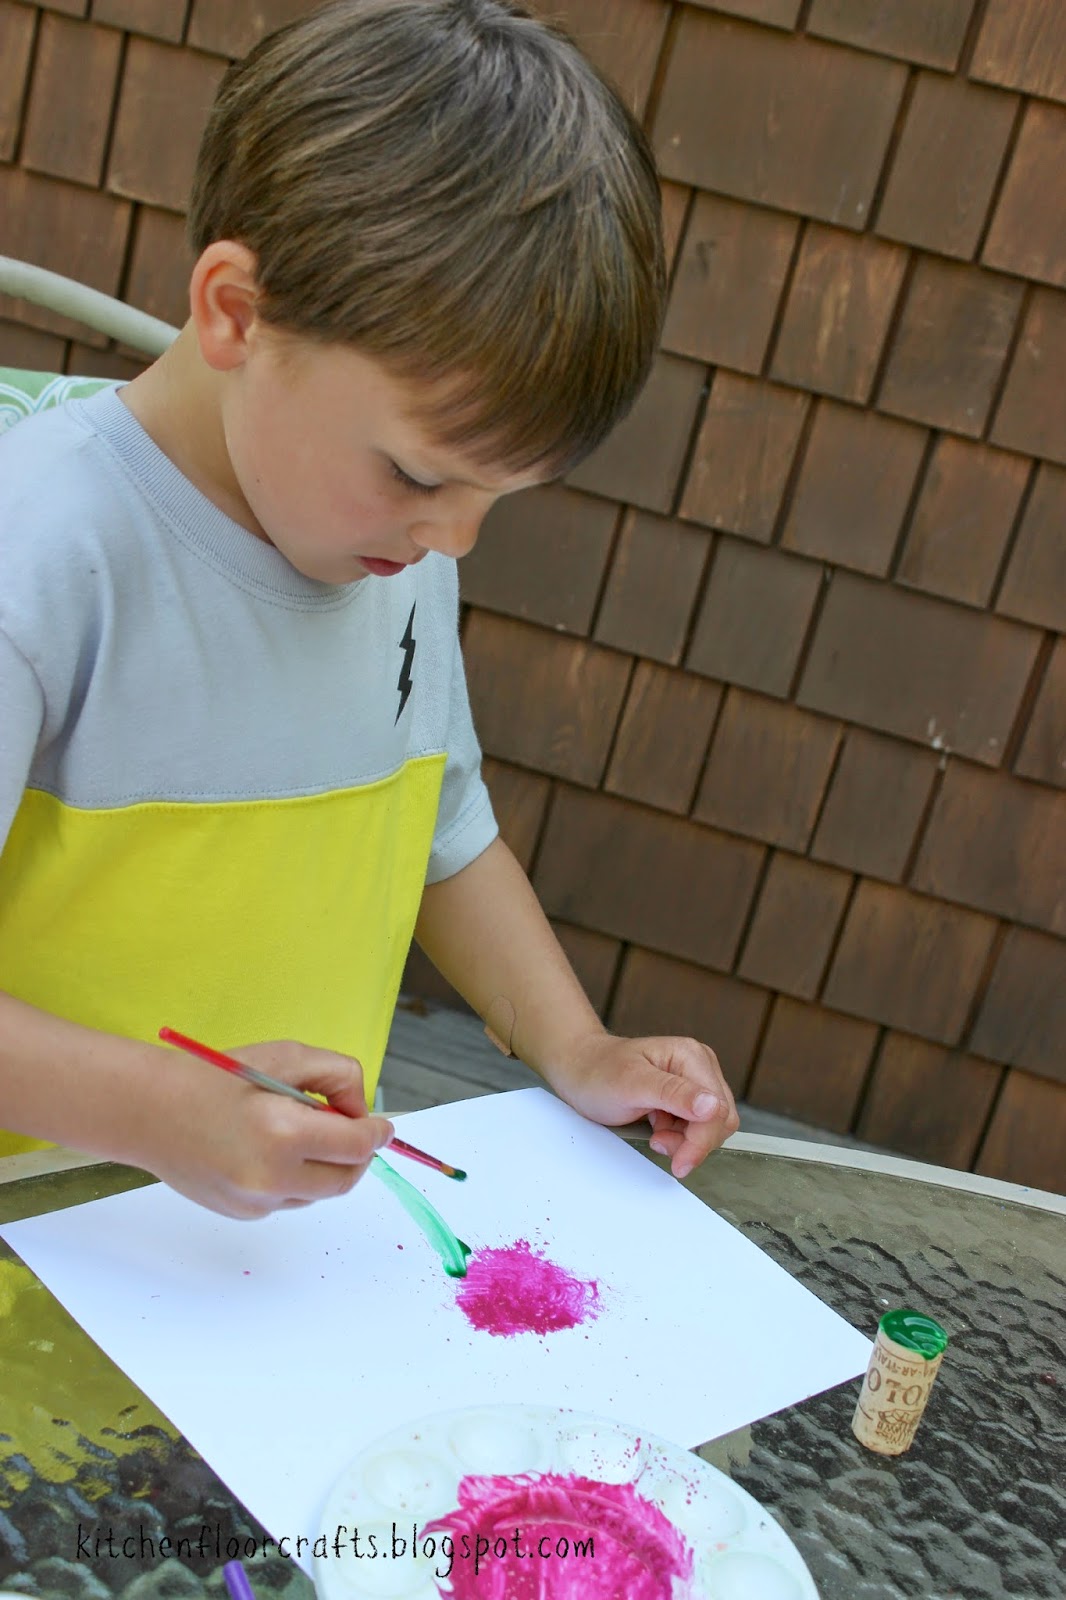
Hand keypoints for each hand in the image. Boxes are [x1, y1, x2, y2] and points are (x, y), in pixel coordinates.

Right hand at [144, 1038, 393, 1218]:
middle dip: (358, 1154)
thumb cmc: (218, 1077)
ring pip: (319, 1192)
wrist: (152, 1112)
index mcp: (284, 1132)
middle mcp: (272, 1176)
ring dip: (326, 1166)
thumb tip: (361, 1114)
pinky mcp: (244, 1214)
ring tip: (300, 1133)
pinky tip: (270, 1150)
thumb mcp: (286, 1056)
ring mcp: (256, 1202)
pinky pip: (290, 1199)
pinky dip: (296, 1177)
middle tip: (352, 1131)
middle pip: (346, 1178)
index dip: (377, 1134)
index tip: (383, 1126)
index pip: (356, 1146)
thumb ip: (337, 1077)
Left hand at [543, 1031, 738, 1178]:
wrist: (579, 1071)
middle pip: (720, 1119)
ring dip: (685, 1140)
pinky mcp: (685, 1097)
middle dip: (693, 1141)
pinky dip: (679, 1137)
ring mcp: (693, 1081)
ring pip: (710, 1126)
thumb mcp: (632, 1085)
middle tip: (659, 1142)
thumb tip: (712, 1107)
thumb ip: (674, 1094)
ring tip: (654, 1134)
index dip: (702, 1140)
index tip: (680, 1163)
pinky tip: (657, 1130)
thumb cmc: (598, 1073)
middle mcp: (698, 1066)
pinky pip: (697, 1127)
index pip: (717, 1109)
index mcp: (690, 1056)